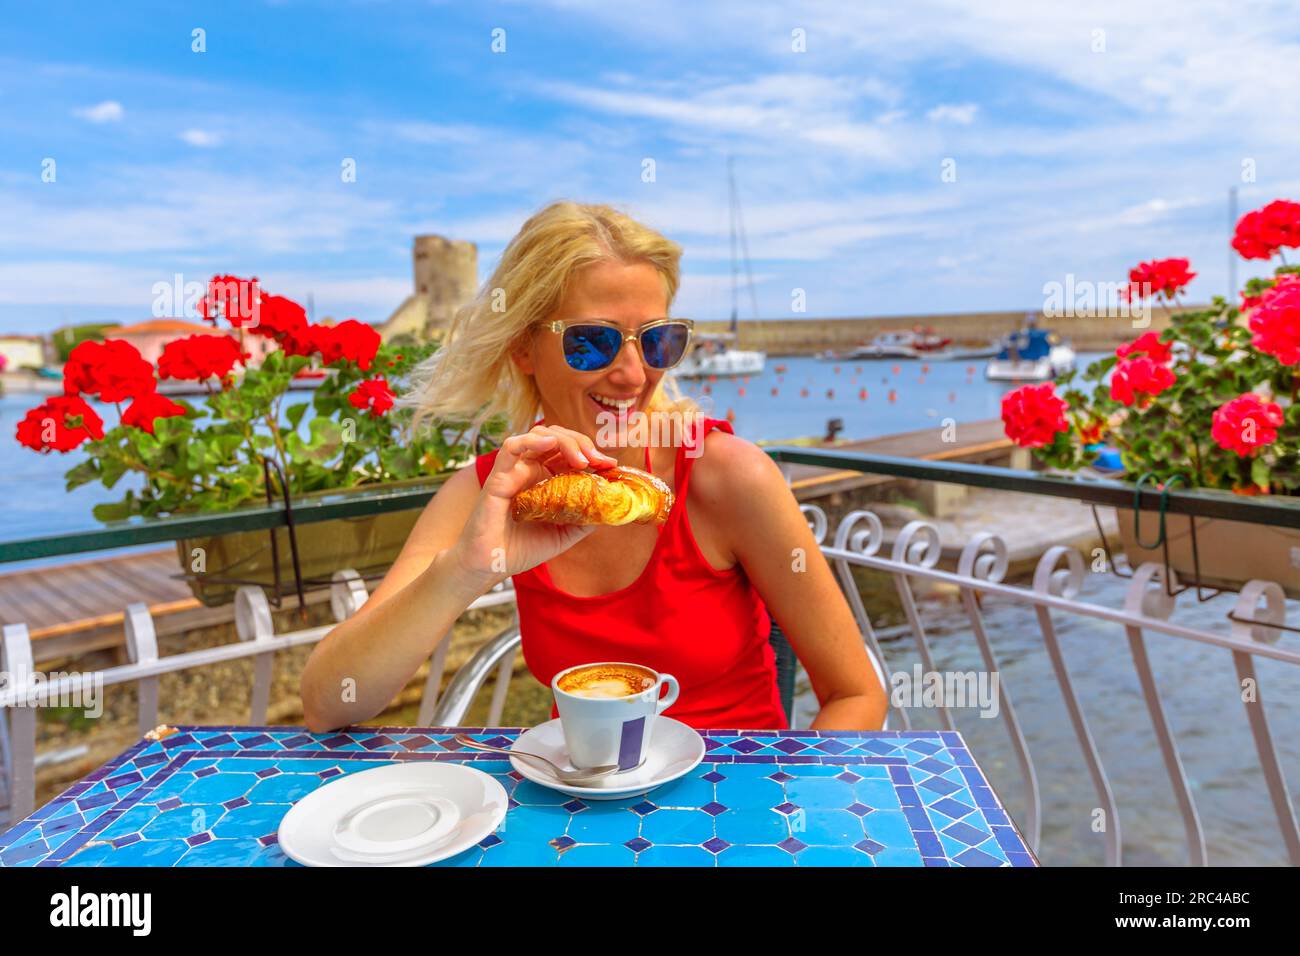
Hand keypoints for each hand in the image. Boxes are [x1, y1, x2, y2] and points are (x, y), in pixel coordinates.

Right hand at [449, 424, 619, 586]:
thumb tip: (609, 509)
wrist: (489, 566)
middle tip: (597, 460)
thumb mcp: (562, 535)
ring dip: (565, 440)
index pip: (571, 453)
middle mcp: (532, 470)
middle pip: (559, 438)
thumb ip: (584, 521)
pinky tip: (549, 442)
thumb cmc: (520, 549)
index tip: (610, 465)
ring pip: (539, 435)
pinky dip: (531, 439)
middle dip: (583, 443)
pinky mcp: (499, 476)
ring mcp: (515, 470)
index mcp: (547, 479)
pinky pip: (511, 447)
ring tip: (581, 459)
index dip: (592, 453)